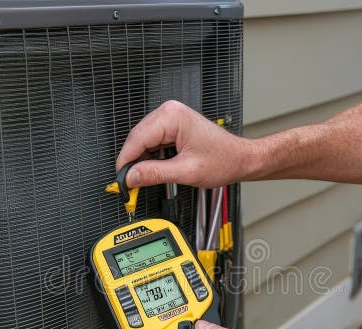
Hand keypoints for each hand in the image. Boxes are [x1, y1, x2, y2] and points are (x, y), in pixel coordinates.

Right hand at [116, 100, 256, 188]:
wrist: (240, 158)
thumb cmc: (223, 159)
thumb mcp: (186, 171)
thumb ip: (155, 174)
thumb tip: (131, 177)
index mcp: (172, 117)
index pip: (137, 139)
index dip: (126, 162)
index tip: (121, 180)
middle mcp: (170, 112)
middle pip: (137, 138)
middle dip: (132, 162)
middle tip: (129, 184)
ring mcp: (170, 117)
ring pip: (142, 140)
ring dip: (141, 159)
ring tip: (144, 178)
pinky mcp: (172, 126)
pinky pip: (152, 140)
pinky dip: (149, 155)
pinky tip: (154, 168)